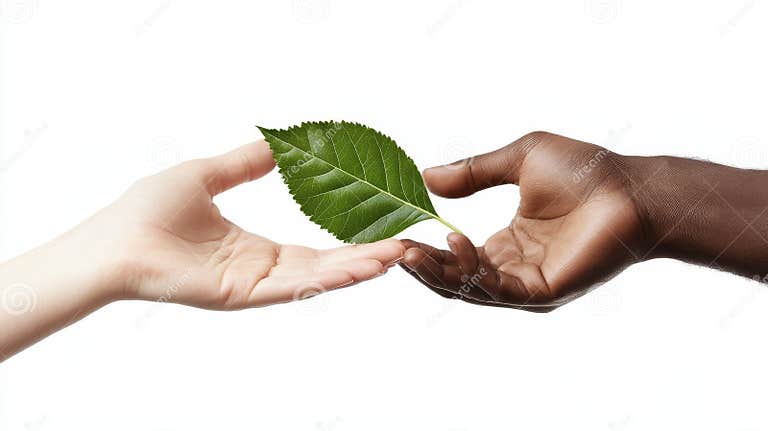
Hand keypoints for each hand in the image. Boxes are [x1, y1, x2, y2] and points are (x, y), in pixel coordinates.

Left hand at [79, 141, 404, 308]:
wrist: (114, 238)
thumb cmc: (149, 209)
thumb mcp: (208, 174)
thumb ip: (246, 164)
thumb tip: (277, 144)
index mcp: (253, 247)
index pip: (312, 247)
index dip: (347, 239)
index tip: (380, 226)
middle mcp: (260, 269)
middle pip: (325, 265)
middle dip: (366, 256)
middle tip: (406, 244)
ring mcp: (253, 284)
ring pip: (316, 278)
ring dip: (358, 267)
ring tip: (397, 255)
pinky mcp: (243, 293)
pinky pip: (294, 287)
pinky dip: (329, 278)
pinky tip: (361, 268)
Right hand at [400, 132, 644, 310]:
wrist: (629, 188)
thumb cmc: (585, 172)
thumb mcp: (518, 161)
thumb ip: (473, 172)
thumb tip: (426, 176)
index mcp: (506, 243)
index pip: (454, 255)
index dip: (424, 246)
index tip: (395, 230)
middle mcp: (512, 268)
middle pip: (454, 278)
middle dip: (420, 265)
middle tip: (391, 246)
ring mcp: (526, 284)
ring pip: (468, 289)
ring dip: (436, 271)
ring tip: (409, 250)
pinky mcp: (542, 292)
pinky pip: (496, 290)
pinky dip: (470, 273)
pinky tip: (455, 243)